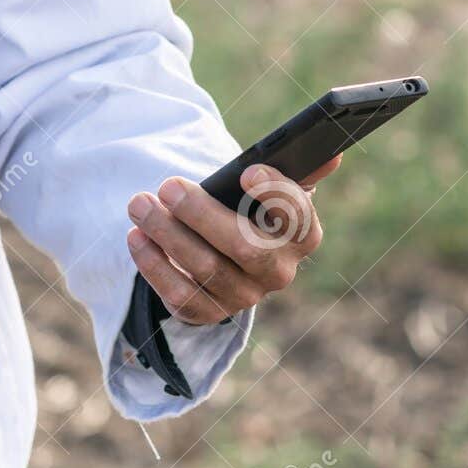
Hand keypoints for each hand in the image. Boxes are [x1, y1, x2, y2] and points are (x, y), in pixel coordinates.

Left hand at [125, 155, 341, 325]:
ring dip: (167, 234)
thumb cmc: (253, 206)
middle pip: (244, 247)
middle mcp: (278, 271)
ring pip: (205, 269)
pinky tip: (136, 237)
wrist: (229, 250)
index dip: (275, 195)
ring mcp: (244, 296)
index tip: (245, 171)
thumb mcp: (274, 184)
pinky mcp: (209, 312)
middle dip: (201, 214)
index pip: (298, 218)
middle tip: (167, 185)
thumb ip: (300, 167)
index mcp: (302, 236)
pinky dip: (154, 266)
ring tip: (139, 203)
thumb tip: (331, 154)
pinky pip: (180, 296)